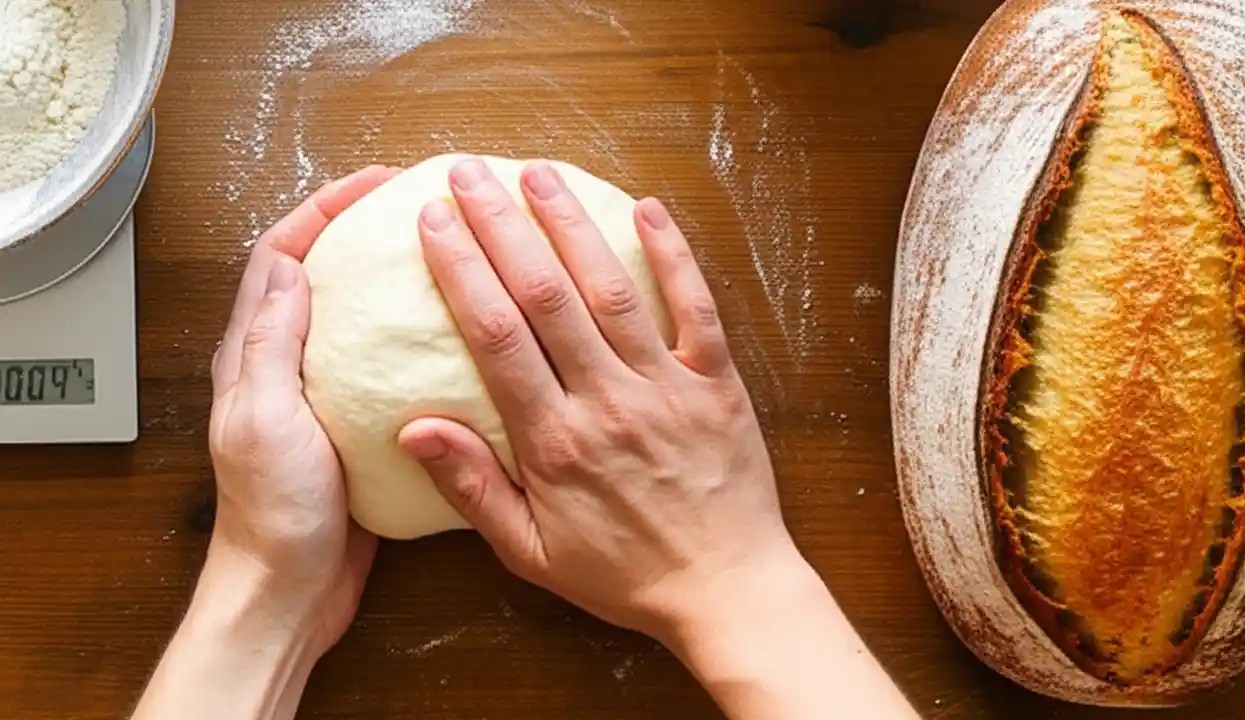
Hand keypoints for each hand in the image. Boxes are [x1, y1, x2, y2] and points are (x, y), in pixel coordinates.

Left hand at [207, 166, 393, 657]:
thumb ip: (272, 341)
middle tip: (416, 207)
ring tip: (441, 255)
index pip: (281, 257)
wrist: (291, 589)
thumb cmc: (274, 510)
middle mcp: (284, 366)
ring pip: (354, 316)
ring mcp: (321, 396)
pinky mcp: (355, 427)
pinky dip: (410, 338)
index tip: (377, 185)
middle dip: (358, 230)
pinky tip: (451, 337)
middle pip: (318, 274)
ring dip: (387, 279)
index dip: (323, 210)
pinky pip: (383, 365)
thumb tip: (290, 265)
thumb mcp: (264, 416)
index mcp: (254, 355)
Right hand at [399, 159, 918, 719]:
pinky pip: (695, 307)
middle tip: (470, 174)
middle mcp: (607, 400)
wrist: (726, 590)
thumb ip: (472, 487)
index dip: (462, 269)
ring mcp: (665, 386)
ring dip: (573, 225)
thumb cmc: (624, 575)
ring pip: (612, 289)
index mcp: (554, 440)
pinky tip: (648, 209)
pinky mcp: (716, 383)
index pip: (496, 335)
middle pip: (545, 295)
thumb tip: (412, 428)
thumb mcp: (531, 553)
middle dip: (502, 226)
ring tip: (538, 174)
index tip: (434, 221)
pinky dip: (674, 256)